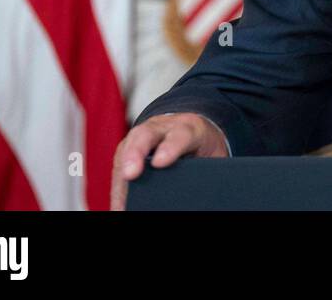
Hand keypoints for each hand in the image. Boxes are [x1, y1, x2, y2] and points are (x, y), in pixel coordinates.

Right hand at [110, 113, 228, 210]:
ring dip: (121, 173)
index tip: (160, 162)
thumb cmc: (204, 146)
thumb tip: (199, 198)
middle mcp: (163, 127)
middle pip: (146, 134)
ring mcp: (144, 135)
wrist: (196, 130)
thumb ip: (205, 170)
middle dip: (136, 153)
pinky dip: (119, 185)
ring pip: (127, 147)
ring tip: (120, 202)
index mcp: (189, 128)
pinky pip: (121, 163)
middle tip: (130, 174)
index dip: (171, 147)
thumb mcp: (213, 154)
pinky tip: (119, 203)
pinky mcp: (130, 147)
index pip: (181, 134)